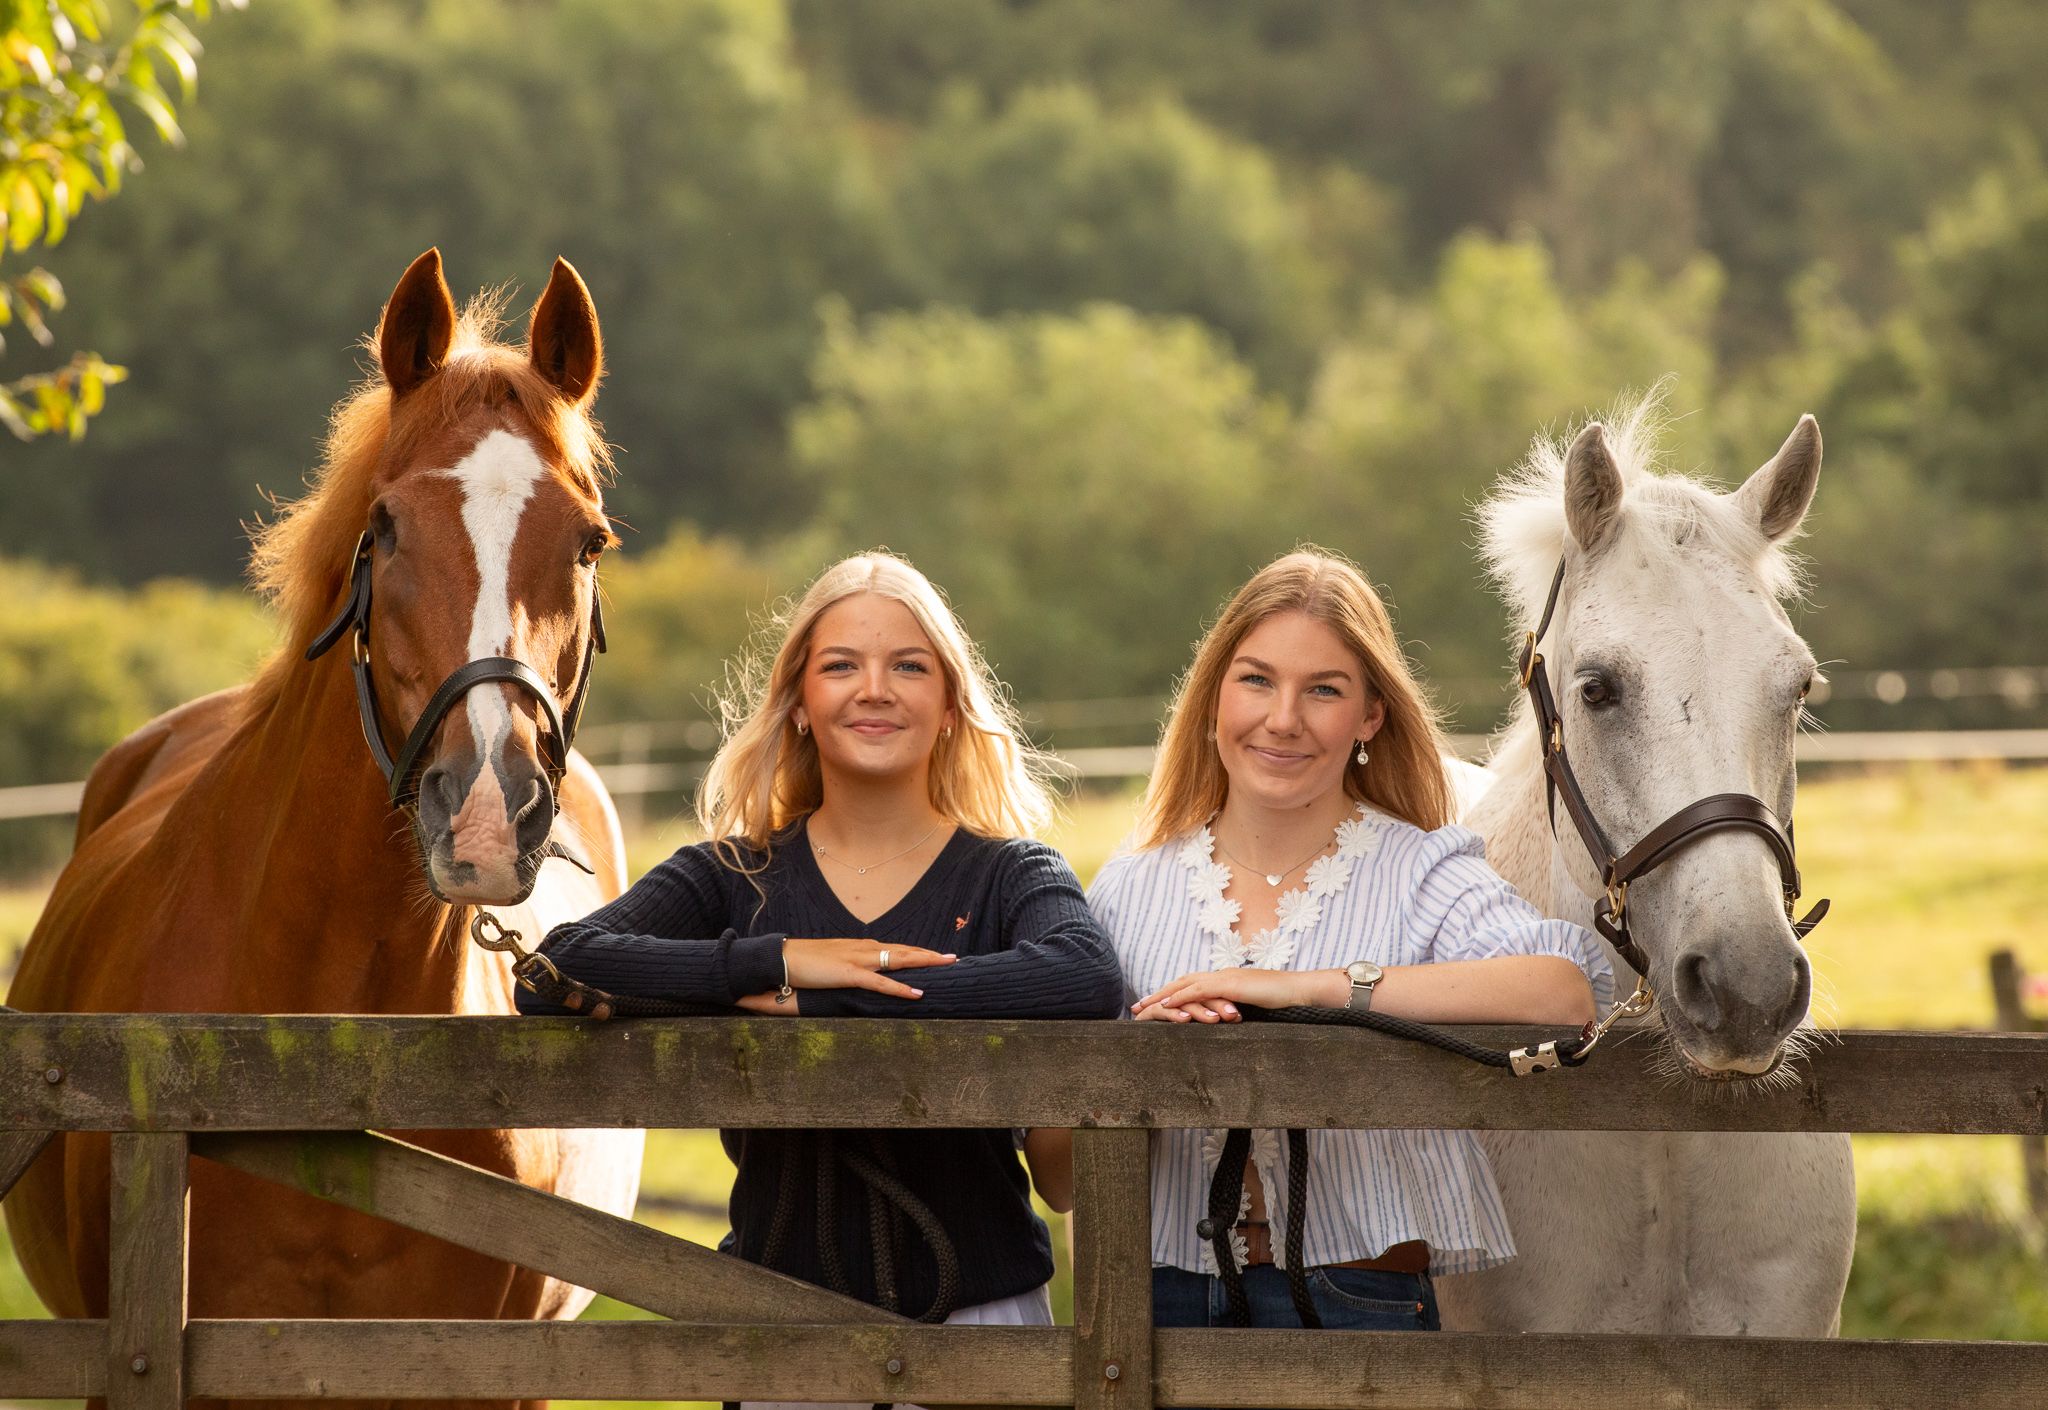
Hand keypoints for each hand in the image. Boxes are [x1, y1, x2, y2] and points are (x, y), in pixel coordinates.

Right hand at [783, 937, 955, 999]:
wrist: (782, 958)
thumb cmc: (805, 962)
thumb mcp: (833, 963)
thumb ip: (850, 967)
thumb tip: (862, 975)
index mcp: (861, 947)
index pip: (896, 948)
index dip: (917, 952)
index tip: (936, 955)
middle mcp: (864, 948)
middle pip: (904, 950)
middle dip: (930, 954)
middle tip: (953, 958)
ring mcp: (858, 959)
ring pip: (899, 959)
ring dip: (924, 961)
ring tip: (946, 964)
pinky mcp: (849, 973)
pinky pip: (880, 982)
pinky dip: (900, 988)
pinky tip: (916, 993)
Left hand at [1132, 967, 1346, 1022]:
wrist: (1300, 990)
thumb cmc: (1283, 1001)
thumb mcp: (1255, 1007)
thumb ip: (1239, 1012)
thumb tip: (1230, 1022)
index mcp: (1226, 980)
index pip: (1193, 984)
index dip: (1173, 993)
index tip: (1154, 1004)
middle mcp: (1222, 975)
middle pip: (1182, 981)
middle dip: (1159, 993)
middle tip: (1138, 1006)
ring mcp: (1225, 978)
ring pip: (1185, 984)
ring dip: (1162, 995)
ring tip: (1144, 1007)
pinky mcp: (1230, 985)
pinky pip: (1199, 990)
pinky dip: (1180, 996)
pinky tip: (1166, 1005)